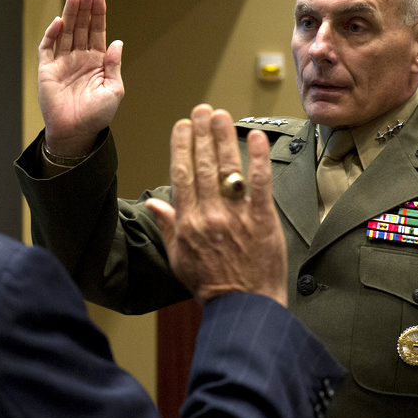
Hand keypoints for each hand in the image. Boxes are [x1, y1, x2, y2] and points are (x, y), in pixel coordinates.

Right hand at [38, 0, 123, 156]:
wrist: (76, 133)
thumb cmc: (97, 116)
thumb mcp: (114, 90)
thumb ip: (114, 65)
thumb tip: (117, 42)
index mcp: (97, 61)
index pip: (97, 31)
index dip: (98, 14)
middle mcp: (79, 58)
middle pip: (81, 26)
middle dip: (84, 8)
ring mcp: (62, 62)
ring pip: (65, 32)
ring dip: (69, 14)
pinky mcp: (47, 70)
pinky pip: (48, 48)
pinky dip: (52, 34)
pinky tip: (59, 22)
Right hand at [145, 105, 288, 305]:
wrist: (243, 306)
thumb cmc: (211, 286)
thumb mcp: (179, 258)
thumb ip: (168, 228)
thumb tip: (155, 204)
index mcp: (187, 223)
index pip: (180, 174)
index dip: (181, 146)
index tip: (182, 127)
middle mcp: (209, 214)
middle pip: (202, 165)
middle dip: (202, 133)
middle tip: (203, 110)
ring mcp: (236, 216)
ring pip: (227, 168)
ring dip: (224, 137)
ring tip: (222, 115)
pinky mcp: (262, 220)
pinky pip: (259, 183)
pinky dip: (258, 158)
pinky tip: (256, 137)